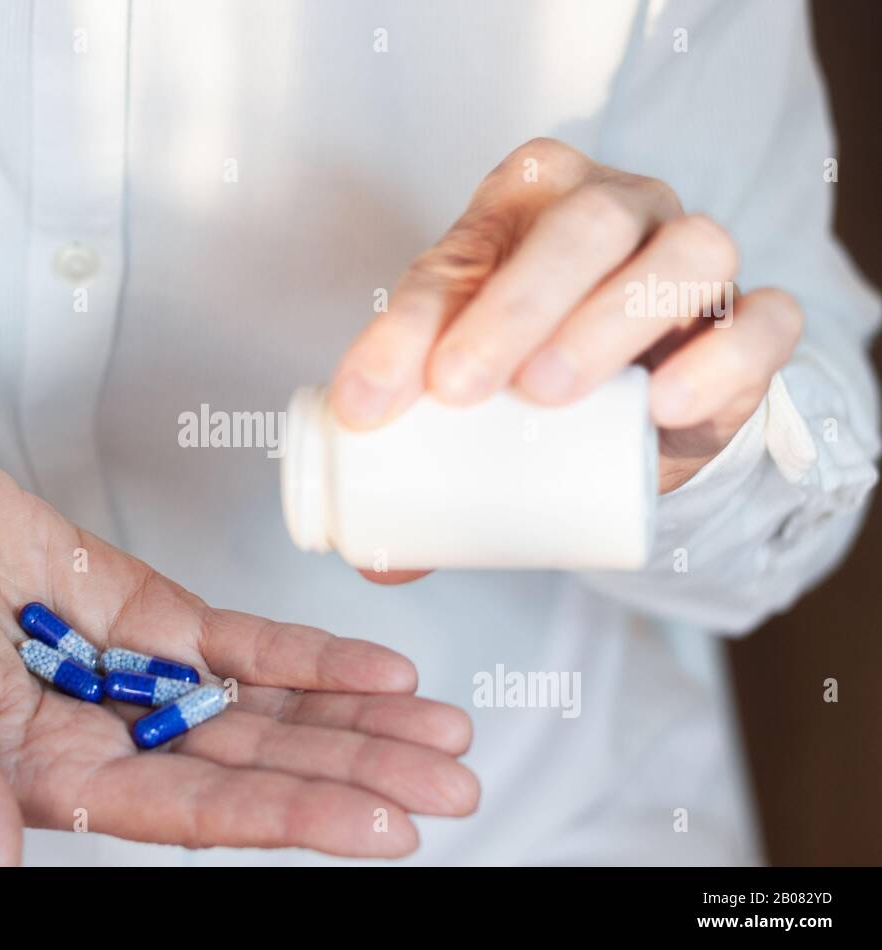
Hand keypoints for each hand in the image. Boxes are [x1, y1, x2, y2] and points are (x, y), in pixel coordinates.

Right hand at [0, 455, 476, 863]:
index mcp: (51, 777)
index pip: (192, 813)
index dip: (287, 817)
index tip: (381, 826)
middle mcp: (114, 740)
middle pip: (256, 768)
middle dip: (357, 777)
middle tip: (454, 785)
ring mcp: (142, 676)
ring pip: (267, 710)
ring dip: (356, 724)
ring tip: (446, 735)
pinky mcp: (152, 615)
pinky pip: (243, 641)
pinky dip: (311, 657)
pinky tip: (380, 671)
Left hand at [331, 137, 802, 498]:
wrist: (639, 401)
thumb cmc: (530, 368)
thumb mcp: (463, 386)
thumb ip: (417, 454)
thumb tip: (379, 563)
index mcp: (526, 200)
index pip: (461, 251)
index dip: (408, 324)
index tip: (369, 403)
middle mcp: (619, 205)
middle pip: (582, 227)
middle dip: (513, 306)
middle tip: (459, 388)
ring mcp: (694, 254)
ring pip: (684, 254)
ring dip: (610, 318)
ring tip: (547, 394)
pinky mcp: (752, 320)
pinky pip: (765, 320)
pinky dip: (722, 358)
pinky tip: (665, 404)